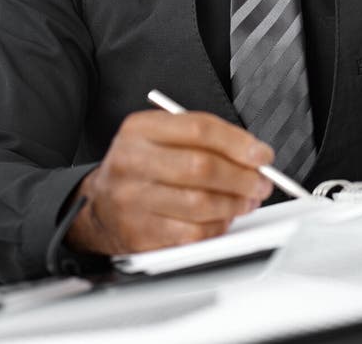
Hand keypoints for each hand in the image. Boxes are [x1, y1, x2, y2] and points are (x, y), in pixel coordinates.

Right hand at [64, 111, 273, 254]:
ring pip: (200, 203)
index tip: (262, 154)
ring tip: (248, 199)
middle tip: (262, 181)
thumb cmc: (141, 166)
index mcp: (140, 129)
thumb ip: (202, 138)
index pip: (198, 129)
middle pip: (201, 167)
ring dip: (235, 203)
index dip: (237, 142)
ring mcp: (134, 200)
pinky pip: (192, 233)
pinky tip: (225, 218)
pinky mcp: (140, 234)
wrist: (99, 205)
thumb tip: (253, 155)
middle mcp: (132, 161)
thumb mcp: (160, 136)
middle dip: (242, 176)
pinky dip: (217, 226)